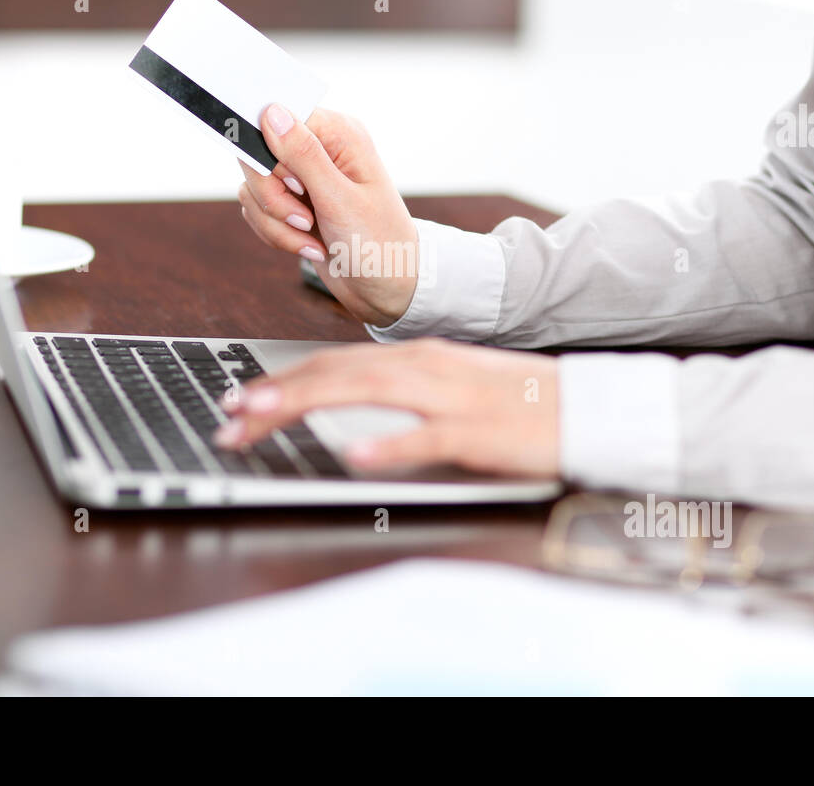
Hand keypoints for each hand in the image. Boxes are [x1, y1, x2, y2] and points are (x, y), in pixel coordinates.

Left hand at [214, 339, 560, 478]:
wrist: (584, 405)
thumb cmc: (516, 403)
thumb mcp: (450, 388)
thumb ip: (400, 394)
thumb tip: (349, 410)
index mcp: (415, 357)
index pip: (334, 363)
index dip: (281, 380)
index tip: (241, 399)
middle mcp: (424, 366)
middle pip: (335, 373)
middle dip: (274, 394)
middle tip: (228, 416)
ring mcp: (450, 396)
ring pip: (364, 392)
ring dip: (305, 405)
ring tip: (261, 422)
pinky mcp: (477, 430)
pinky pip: (425, 436)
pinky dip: (386, 445)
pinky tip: (352, 457)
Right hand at [237, 105, 417, 327]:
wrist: (385, 289)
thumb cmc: (377, 242)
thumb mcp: (339, 199)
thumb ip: (303, 154)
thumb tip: (271, 111)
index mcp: (339, 134)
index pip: (278, 118)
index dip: (274, 155)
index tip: (296, 186)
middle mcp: (319, 150)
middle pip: (258, 155)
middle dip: (273, 197)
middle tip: (305, 219)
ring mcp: (303, 178)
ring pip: (253, 187)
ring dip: (275, 222)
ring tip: (312, 238)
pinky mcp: (290, 203)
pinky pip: (257, 209)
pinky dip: (275, 233)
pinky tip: (309, 246)